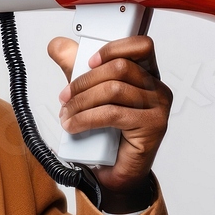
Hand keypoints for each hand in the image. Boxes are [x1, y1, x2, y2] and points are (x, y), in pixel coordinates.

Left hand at [48, 35, 171, 211]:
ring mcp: (158, 107)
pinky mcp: (152, 126)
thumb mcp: (89, 92)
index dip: (113, 49)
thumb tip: (57, 45)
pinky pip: (112, 114)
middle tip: (64, 97)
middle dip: (83, 81)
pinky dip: (85, 119)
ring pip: (113, 90)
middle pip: (119, 68)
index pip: (141, 46)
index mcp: (147, 74)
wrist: (114, 169)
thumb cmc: (107, 130)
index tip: (88, 61)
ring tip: (66, 114)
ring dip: (81, 102)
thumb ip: (75, 67)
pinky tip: (73, 126)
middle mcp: (157, 88)